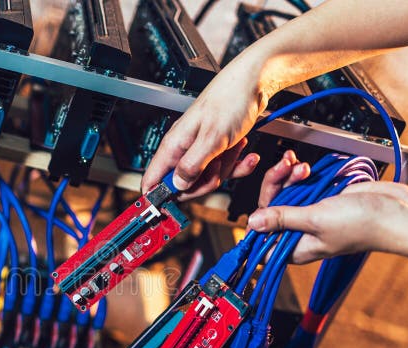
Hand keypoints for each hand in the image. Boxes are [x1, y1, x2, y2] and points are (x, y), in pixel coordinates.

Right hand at [141, 58, 267, 196]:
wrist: (254, 81)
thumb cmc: (231, 99)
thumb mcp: (213, 138)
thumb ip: (192, 165)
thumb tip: (177, 185)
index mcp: (174, 145)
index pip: (153, 180)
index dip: (160, 196)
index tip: (174, 205)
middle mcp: (183, 148)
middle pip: (184, 185)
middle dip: (205, 182)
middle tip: (217, 168)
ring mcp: (200, 149)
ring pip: (207, 177)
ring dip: (225, 169)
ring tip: (233, 149)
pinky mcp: (216, 148)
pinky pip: (223, 167)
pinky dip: (237, 164)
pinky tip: (246, 154)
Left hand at [248, 179, 407, 263]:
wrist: (395, 210)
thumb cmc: (363, 225)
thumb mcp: (316, 219)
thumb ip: (283, 218)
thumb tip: (253, 223)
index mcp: (294, 248)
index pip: (262, 238)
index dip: (256, 220)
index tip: (258, 200)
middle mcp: (298, 234)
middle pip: (270, 209)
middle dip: (274, 186)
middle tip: (284, 168)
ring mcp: (309, 215)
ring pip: (283, 194)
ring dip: (288, 176)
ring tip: (300, 167)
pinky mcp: (319, 199)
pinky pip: (298, 186)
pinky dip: (298, 175)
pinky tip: (305, 167)